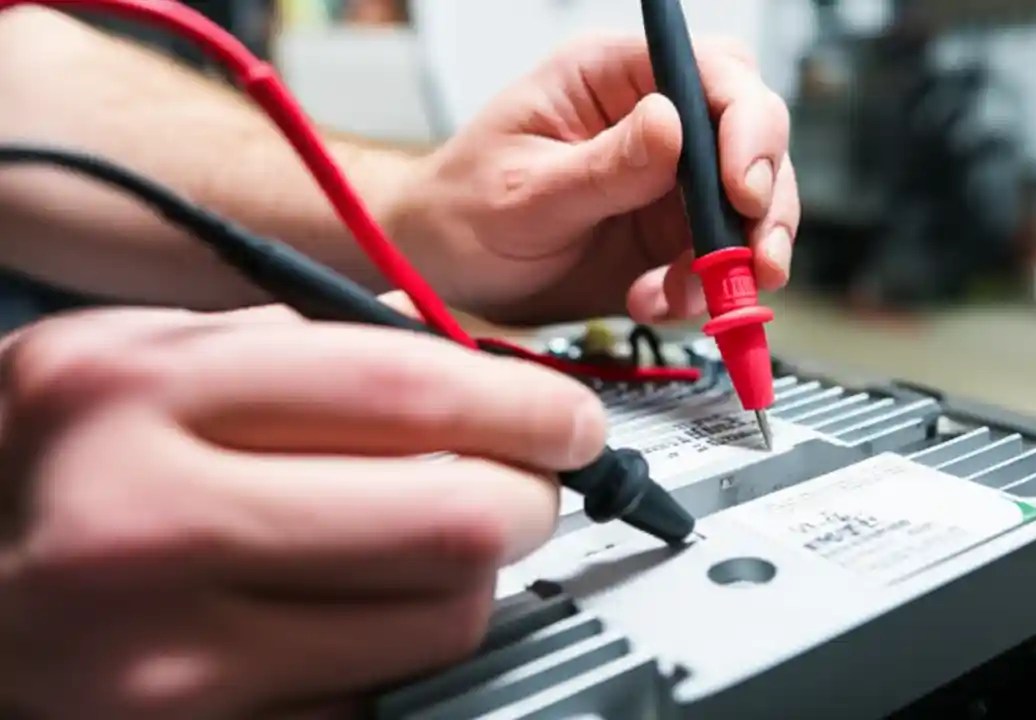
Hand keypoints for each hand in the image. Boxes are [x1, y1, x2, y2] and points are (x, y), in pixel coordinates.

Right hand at [0, 307, 605, 718]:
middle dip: (528, 496)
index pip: (406, 388)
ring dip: (476, 571)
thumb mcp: (146, 351)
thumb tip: (478, 362)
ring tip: (438, 533)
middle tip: (528, 478)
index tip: (568, 417)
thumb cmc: (47, 451)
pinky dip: (402, 641)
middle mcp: (148, 528)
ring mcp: (171, 658)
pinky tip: (362, 600)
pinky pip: (378, 691)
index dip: (526, 401)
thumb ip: (308, 345)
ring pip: (440, 620)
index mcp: (140, 393)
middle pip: (451, 521)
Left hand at [397, 35, 797, 325]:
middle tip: (754, 264)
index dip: (747, 129)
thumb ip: (603, 167)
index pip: (716, 76)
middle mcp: (653, 118)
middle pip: (751, 138)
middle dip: (764, 205)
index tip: (743, 192)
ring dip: (738, 258)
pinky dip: (704, 290)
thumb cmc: (461, 209)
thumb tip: (673, 126)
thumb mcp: (526, 192)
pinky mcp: (668, 231)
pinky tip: (655, 302)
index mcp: (613, 76)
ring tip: (692, 298)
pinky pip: (717, 257)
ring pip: (749, 204)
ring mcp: (667, 177)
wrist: (441, 266)